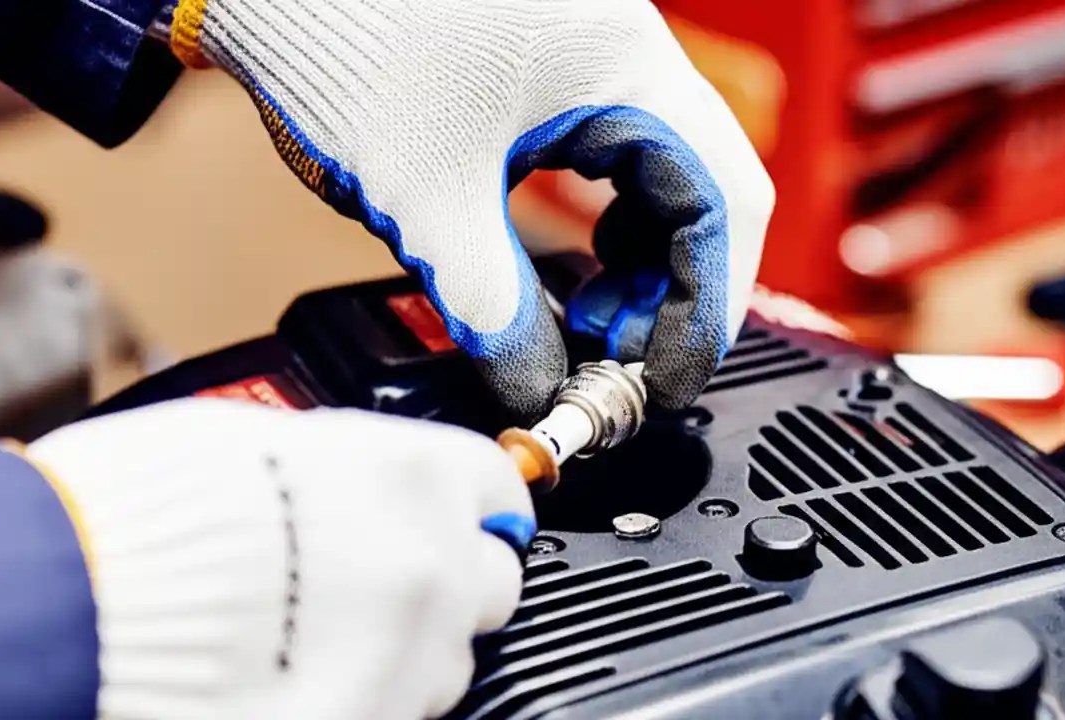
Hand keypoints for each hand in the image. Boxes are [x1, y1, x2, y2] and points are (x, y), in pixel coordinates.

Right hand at [27, 399, 532, 718]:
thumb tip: (360, 478)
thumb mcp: (262, 442)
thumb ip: (345, 464)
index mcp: (411, 476)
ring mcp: (410, 656)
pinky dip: (368, 696)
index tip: (471, 517)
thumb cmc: (147, 510)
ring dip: (407, 649)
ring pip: (447, 658)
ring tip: (324, 639)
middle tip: (384, 584)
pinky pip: (400, 709)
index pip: (500, 489)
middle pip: (489, 581)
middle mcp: (432, 565)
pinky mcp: (377, 719)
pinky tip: (305, 679)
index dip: (479, 505)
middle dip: (449, 581)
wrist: (78, 603)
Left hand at [169, 0, 775, 417]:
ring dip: (643, 262)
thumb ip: (496, 310)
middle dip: (673, 291)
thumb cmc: (342, 40)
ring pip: (668, 179)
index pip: (721, 202)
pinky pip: (622, 159)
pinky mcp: (560, 70)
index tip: (666, 379)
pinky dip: (611, 226)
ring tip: (590, 322)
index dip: (705, 307)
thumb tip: (538, 389)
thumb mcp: (429, 202)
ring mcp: (597, 56)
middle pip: (707, 193)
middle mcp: (628, 52)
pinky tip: (571, 266)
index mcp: (622, 67)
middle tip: (617, 358)